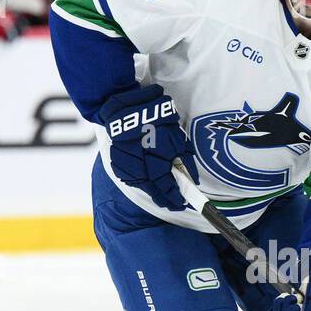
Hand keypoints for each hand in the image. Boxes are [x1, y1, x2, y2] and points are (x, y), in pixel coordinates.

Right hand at [97, 83, 198, 210]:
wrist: (125, 106)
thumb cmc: (155, 118)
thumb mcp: (176, 135)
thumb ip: (185, 159)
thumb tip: (193, 180)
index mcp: (156, 158)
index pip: (168, 186)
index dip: (176, 197)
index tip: (183, 203)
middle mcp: (139, 165)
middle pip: (154, 190)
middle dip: (165, 198)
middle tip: (174, 204)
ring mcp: (126, 164)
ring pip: (142, 185)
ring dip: (153, 191)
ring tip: (163, 196)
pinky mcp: (117, 161)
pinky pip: (131, 177)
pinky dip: (141, 182)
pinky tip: (149, 184)